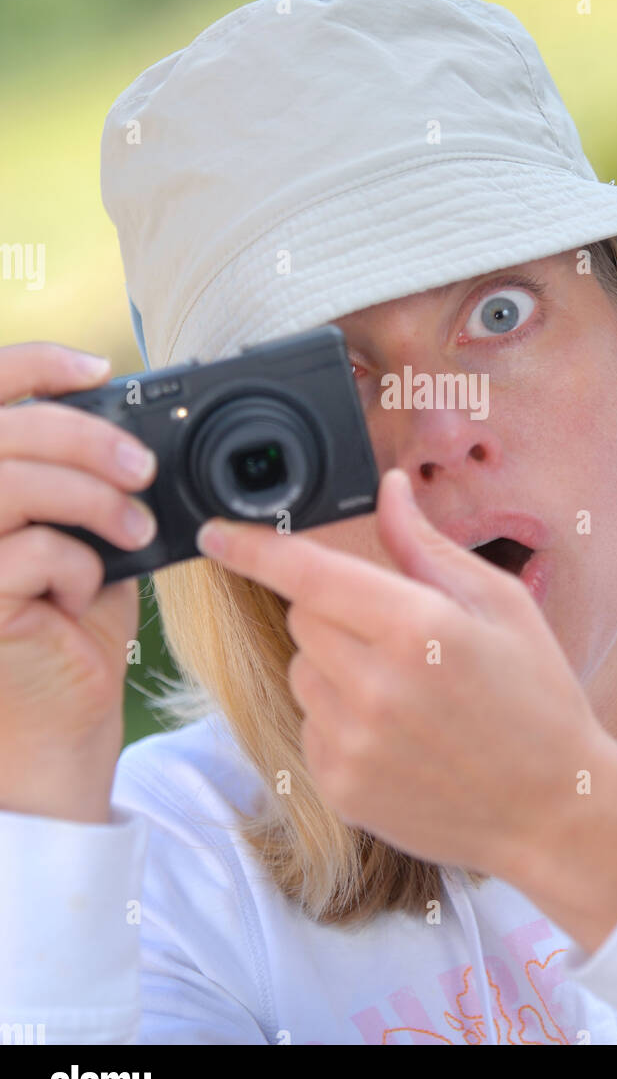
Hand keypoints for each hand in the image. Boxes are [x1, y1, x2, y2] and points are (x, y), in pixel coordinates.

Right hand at [0, 342, 158, 820]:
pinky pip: (30, 553)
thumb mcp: (83, 529)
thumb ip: (81, 475)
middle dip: (87, 437)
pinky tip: (82, 594)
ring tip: (133, 531)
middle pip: (5, 431)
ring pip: (14, 483)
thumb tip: (125, 419)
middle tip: (141, 469)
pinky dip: (77, 566)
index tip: (100, 369)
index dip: (36, 363)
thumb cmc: (71, 620)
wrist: (63, 715)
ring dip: (92, 499)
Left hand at [195, 468, 605, 878]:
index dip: (254, 548)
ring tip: (403, 690)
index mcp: (417, 628)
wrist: (553, 810)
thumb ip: (427, 547)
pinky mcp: (341, 786)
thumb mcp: (501, 605)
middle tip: (394, 633)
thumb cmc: (536, 697)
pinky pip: (311, 725)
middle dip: (335, 611)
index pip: (310, 574)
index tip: (215, 532)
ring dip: (334, 666)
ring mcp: (353, 743)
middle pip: (303, 618)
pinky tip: (397, 732)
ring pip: (303, 671)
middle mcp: (375, 687)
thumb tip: (388, 490)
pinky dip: (340, 718)